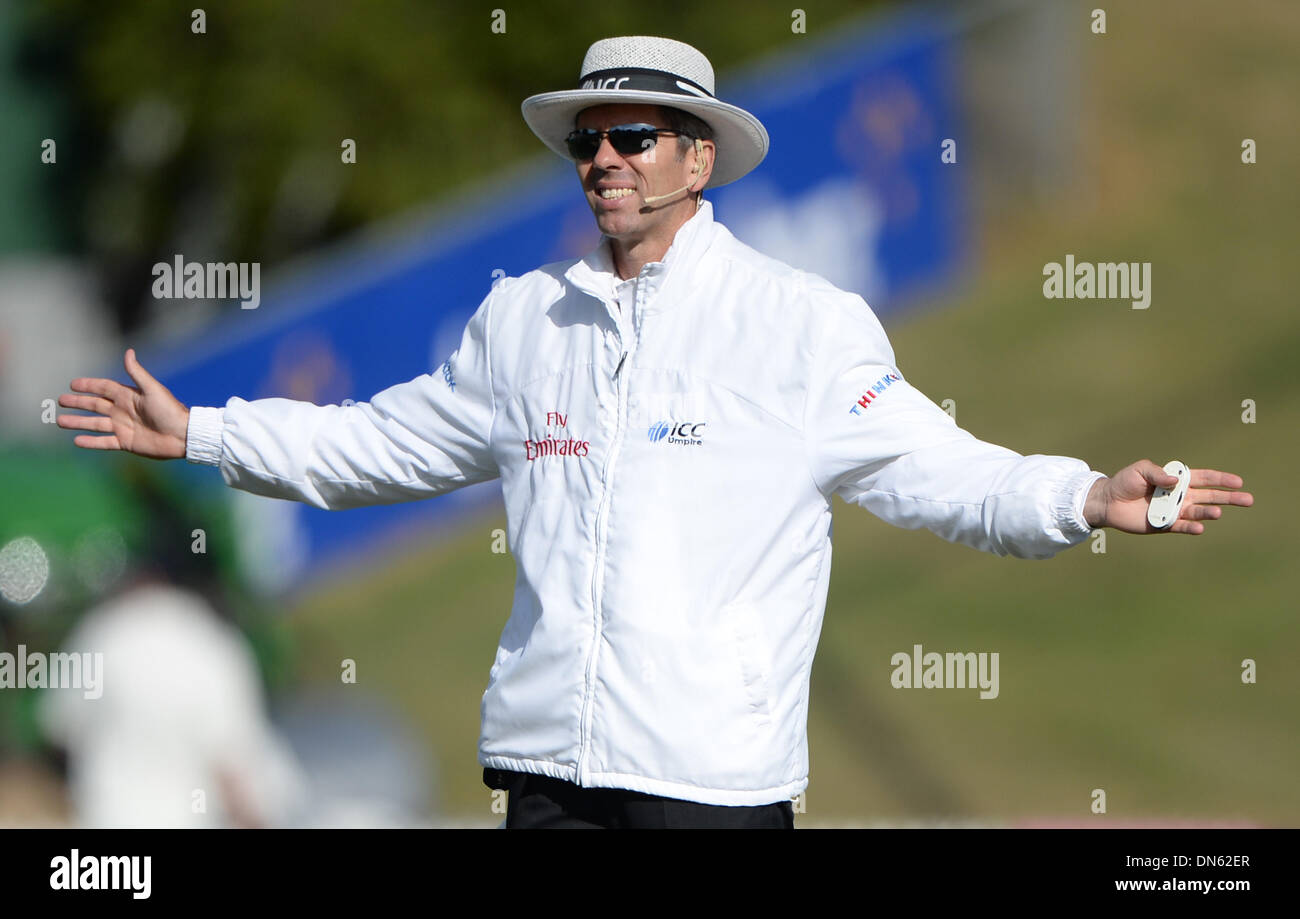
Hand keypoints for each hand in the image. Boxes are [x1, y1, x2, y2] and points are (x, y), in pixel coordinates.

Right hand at [57, 348, 189, 459]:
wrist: (183, 435)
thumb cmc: (170, 411)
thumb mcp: (153, 389)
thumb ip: (137, 373)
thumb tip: (129, 352)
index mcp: (129, 396)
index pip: (103, 388)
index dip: (89, 385)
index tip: (72, 384)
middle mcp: (123, 410)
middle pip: (95, 405)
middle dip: (78, 403)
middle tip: (60, 400)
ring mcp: (123, 427)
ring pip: (95, 424)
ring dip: (78, 422)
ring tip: (60, 421)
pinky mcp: (126, 442)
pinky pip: (104, 442)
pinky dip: (91, 442)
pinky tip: (76, 440)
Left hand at [1083, 459, 1252, 534]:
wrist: (1109, 502)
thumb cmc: (1125, 482)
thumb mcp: (1140, 469)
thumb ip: (1157, 472)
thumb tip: (1175, 482)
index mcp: (1177, 480)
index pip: (1204, 478)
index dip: (1221, 480)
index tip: (1238, 482)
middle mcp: (1180, 496)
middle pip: (1209, 496)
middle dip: (1229, 497)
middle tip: (1248, 500)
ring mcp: (1174, 511)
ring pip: (1198, 512)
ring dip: (1209, 512)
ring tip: (1218, 512)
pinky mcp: (1164, 524)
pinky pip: (1181, 526)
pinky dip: (1191, 527)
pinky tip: (1200, 528)